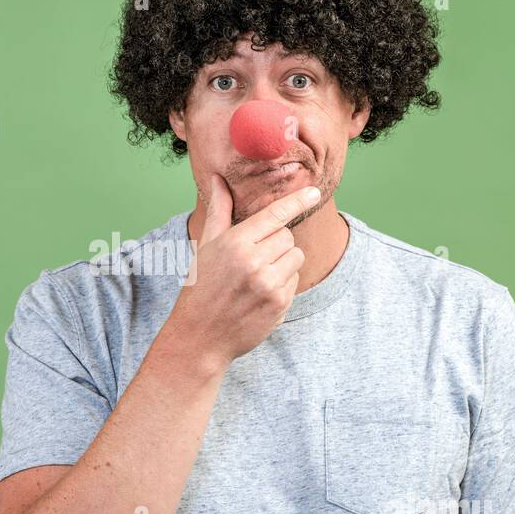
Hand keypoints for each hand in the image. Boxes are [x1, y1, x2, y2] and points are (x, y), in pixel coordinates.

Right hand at [164, 174, 318, 366]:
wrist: (200, 335)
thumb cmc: (202, 286)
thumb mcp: (207, 246)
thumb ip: (219, 211)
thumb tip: (218, 178)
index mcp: (234, 243)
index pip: (274, 214)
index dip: (296, 201)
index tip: (313, 191)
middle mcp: (253, 262)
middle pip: (287, 235)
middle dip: (276, 243)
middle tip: (254, 259)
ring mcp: (268, 283)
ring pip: (295, 256)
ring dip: (283, 262)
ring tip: (258, 276)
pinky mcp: (279, 303)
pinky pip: (296, 279)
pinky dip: (284, 283)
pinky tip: (262, 294)